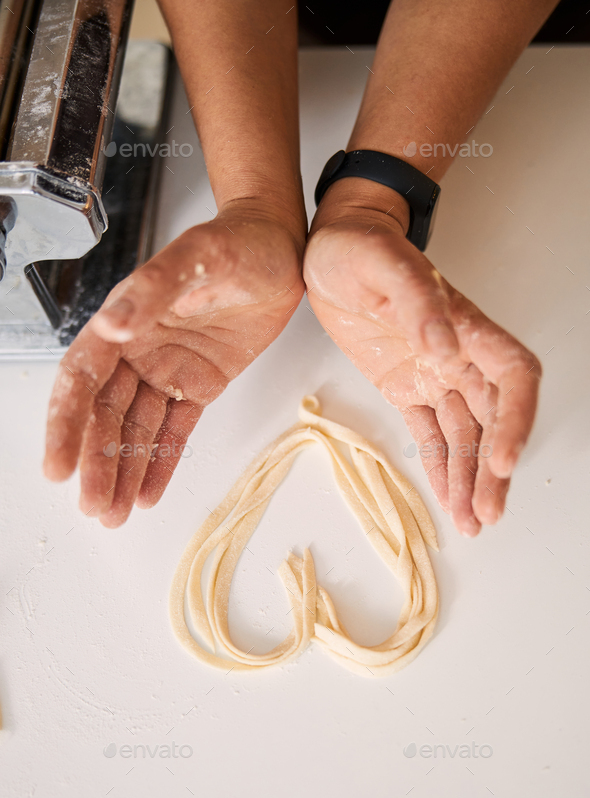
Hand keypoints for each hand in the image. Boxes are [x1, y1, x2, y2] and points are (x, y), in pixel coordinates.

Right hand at [44, 203, 304, 526]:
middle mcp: (138, 350)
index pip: (83, 379)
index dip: (67, 424)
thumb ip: (153, 290)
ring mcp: (167, 370)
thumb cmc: (236, 243)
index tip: (59, 466)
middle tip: (94, 507)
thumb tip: (111, 326)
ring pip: (138, 430)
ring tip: (115, 514)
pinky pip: (176, 429)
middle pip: (106, 415)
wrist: (282, 251)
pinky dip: (162, 462)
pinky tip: (147, 493)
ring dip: (124, 471)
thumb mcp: (197, 258)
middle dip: (97, 462)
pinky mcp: (199, 385)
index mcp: (125, 321)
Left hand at [304, 197, 540, 536]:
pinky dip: (440, 467)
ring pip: (464, 436)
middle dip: (492, 470)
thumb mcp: (383, 264)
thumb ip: (418, 301)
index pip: (512, 378)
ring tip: (473, 522)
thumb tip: (447, 347)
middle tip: (486, 513)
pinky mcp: (406, 388)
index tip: (502, 461)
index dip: (516, 421)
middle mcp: (458, 357)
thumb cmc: (360, 246)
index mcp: (466, 326)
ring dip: (470, 479)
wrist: (329, 250)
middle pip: (492, 420)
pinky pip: (431, 434)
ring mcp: (433, 376)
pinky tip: (449, 498)